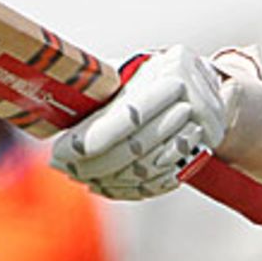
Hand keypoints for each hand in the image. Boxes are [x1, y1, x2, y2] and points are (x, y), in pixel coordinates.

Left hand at [51, 45, 226, 199]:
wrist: (203, 86)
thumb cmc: (154, 77)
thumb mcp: (131, 71)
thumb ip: (103, 89)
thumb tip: (57, 108)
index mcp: (171, 71)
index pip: (126, 117)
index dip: (91, 140)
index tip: (60, 152)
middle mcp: (192, 100)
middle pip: (136, 147)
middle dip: (97, 165)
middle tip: (67, 170)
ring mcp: (203, 128)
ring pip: (148, 169)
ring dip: (112, 181)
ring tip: (85, 179)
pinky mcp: (203, 152)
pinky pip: (163, 181)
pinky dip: (132, 189)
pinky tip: (108, 187)